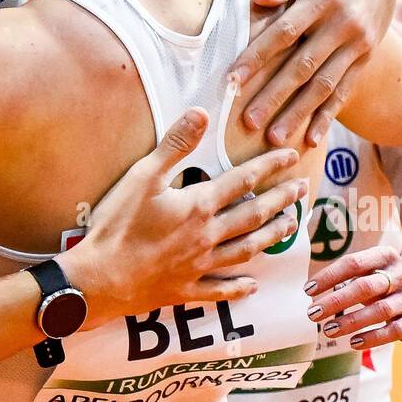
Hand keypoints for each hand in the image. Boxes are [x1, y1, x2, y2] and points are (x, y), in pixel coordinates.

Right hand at [60, 109, 305, 326]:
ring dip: (271, 236)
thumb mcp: (143, 175)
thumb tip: (202, 113)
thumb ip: (175, 144)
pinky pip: (220, 288)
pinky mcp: (186, 288)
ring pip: (246, 249)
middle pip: (253, 215)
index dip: (270, 166)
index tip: (291, 156)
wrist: (99, 279)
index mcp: (199, 205)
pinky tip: (253, 284)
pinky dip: (239, 286)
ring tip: (291, 227)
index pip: (243, 180)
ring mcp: (199, 265)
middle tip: (302, 190)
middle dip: (281, 200)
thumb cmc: (118, 225)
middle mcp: (207, 235)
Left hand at [233, 0, 400, 147]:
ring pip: (325, 84)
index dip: (257, 58)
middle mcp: (343, 23)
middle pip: (303, 66)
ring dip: (300, 114)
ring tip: (277, 140)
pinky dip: (329, 114)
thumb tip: (259, 1)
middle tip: (249, 123)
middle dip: (275, 97)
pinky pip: (346, 88)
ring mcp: (358, 41)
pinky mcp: (367, 54)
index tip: (232, 81)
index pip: (284, 32)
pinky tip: (312, 138)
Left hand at [305, 245, 401, 349]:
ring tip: (328, 330)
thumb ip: (348, 277)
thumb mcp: (374, 272)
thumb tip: (312, 292)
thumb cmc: (388, 285)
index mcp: (386, 256)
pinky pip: (394, 331)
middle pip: (365, 287)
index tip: (308, 290)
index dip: (329, 276)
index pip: (353, 263)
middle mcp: (401, 275)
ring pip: (380, 310)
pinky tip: (353, 343)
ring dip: (351, 322)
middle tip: (313, 313)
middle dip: (336, 301)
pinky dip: (372, 338)